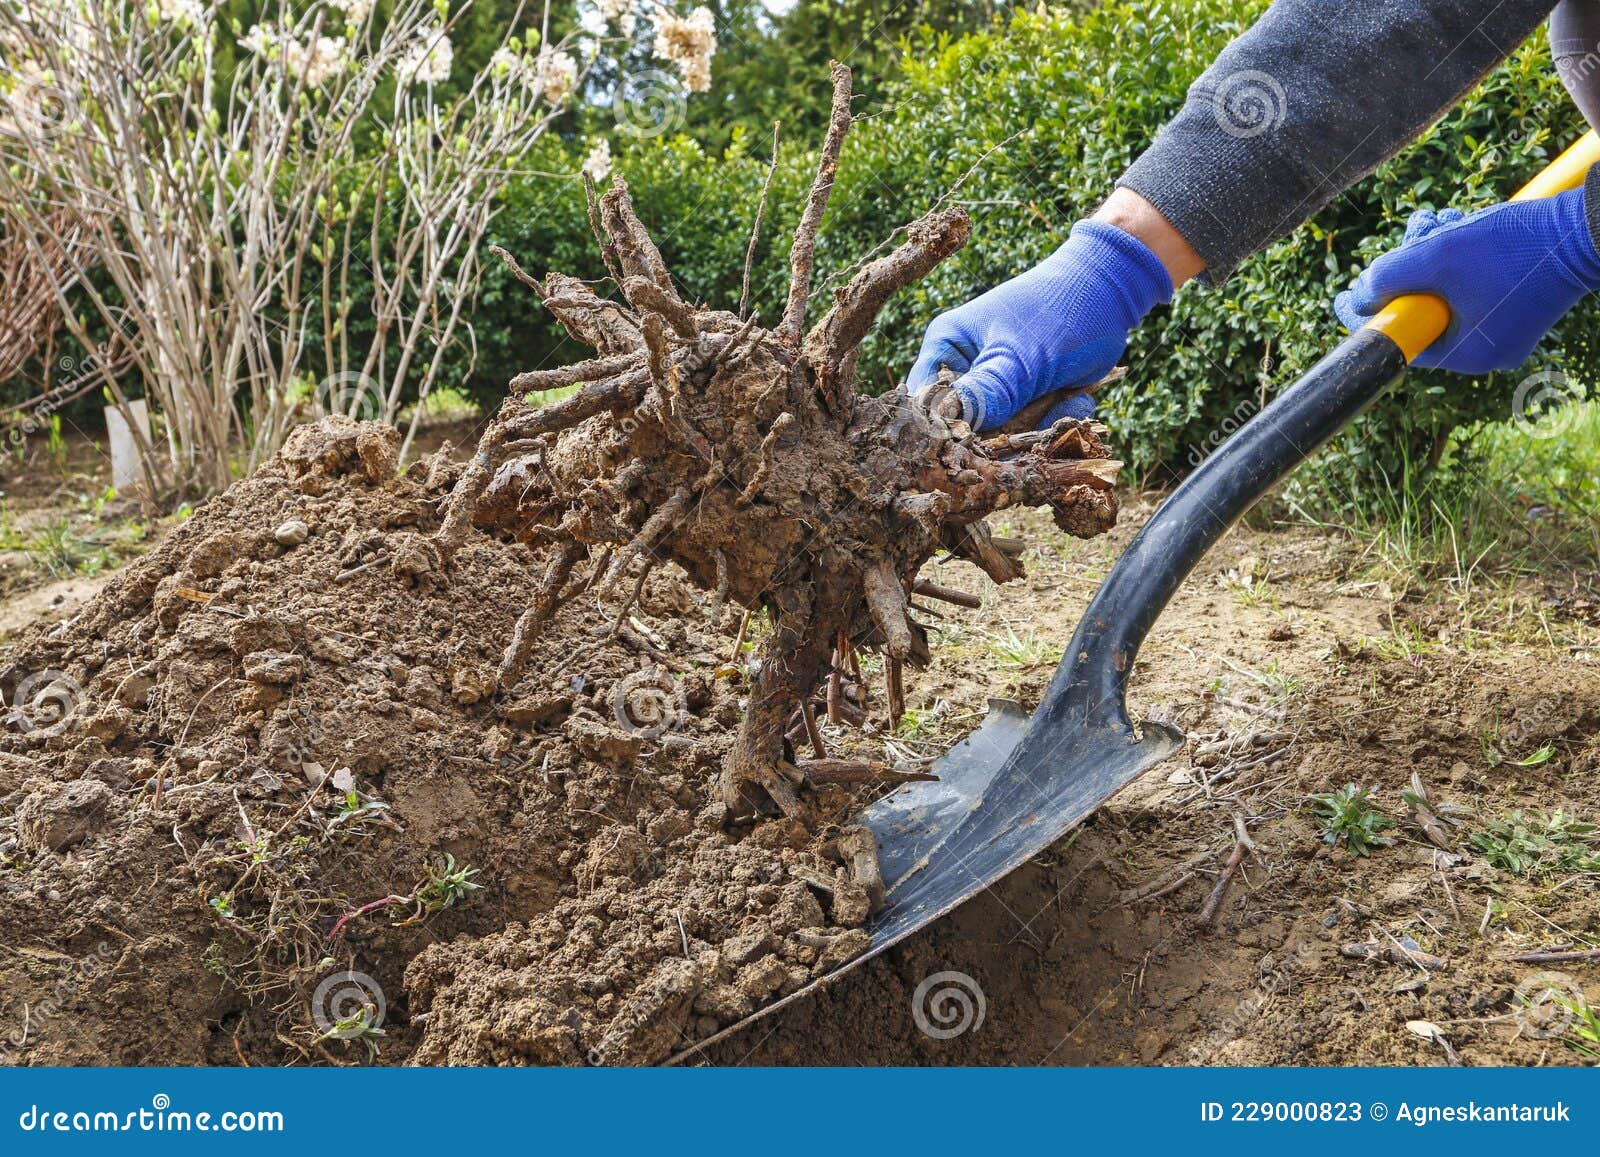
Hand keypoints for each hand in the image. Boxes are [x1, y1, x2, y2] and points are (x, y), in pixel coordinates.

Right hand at [907, 219, 1172, 429]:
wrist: (1111, 290)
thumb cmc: (1061, 310)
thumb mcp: (1024, 354)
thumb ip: (990, 391)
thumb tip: (955, 423)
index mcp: (947, 347)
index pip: (928, 403)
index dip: (946, 430)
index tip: (978, 444)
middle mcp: (964, 368)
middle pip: (966, 425)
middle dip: (1005, 431)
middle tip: (1037, 415)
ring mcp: (996, 384)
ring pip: (1003, 432)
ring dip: (1038, 425)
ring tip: (1063, 397)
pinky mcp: (1024, 396)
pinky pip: (1031, 427)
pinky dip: (1056, 420)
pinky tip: (1074, 397)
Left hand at [1334, 185, 1599, 373]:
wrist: (1590, 227)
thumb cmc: (1515, 245)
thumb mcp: (1438, 255)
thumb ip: (1389, 275)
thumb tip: (1356, 297)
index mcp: (1467, 354)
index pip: (1402, 340)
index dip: (1369, 315)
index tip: (1341, 298)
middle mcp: (1486, 351)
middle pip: (1422, 312)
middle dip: (1408, 270)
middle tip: (1411, 231)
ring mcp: (1505, 330)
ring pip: (1445, 293)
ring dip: (1433, 255)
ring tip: (1437, 220)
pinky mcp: (1518, 306)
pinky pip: (1471, 287)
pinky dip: (1459, 258)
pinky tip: (1458, 224)